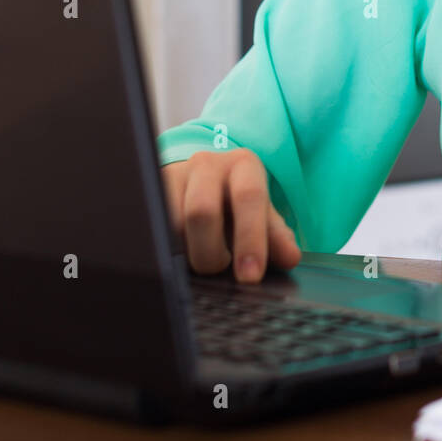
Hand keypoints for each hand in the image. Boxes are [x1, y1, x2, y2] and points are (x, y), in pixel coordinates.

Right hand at [161, 147, 301, 281]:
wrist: (204, 177)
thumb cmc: (238, 201)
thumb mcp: (263, 214)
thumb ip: (277, 236)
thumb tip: (290, 258)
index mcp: (243, 165)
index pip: (249, 198)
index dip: (250, 239)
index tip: (250, 276)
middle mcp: (207, 164)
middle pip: (202, 211)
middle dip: (211, 254)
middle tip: (218, 269)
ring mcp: (174, 175)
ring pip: (170, 225)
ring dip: (186, 255)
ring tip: (199, 261)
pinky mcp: (150, 191)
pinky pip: (152, 228)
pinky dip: (167, 250)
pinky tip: (178, 257)